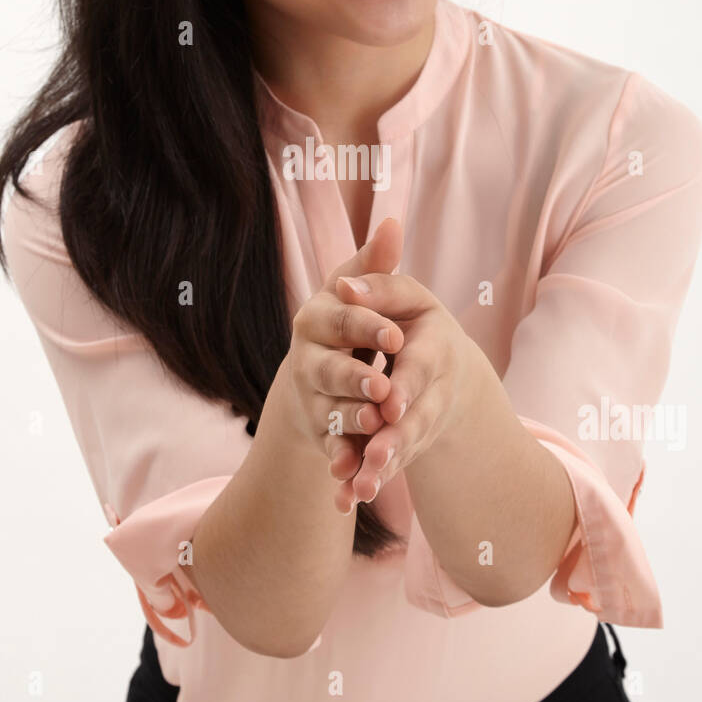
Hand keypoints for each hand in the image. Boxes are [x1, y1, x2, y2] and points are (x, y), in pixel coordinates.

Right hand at [285, 218, 404, 512]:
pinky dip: (344, 465)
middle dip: (354, 379)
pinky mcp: (322, 433)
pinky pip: (334, 450)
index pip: (338, 319)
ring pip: (329, 412)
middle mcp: (305, 359)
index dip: (365, 326)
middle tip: (384, 388)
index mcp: (314, 318)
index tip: (395, 333)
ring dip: (350, 422)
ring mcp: (310, 399)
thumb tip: (392, 222)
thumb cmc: (350, 321)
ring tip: (376, 427)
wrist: (332, 370)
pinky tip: (356, 480)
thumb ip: (373, 264)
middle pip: (328, 370)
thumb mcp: (362, 291)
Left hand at [333, 267, 474, 503]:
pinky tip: (347, 500)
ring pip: (401, 448)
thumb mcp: (405, 296)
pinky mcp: (407, 442)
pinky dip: (369, 481)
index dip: (407, 386)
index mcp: (435, 348)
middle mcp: (433, 391)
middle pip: (415, 419)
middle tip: (376, 455)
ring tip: (361, 487)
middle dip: (396, 438)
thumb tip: (344, 285)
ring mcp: (421, 422)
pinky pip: (388, 465)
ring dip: (382, 468)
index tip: (390, 404)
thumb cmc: (416, 319)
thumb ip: (378, 286)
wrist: (446, 363)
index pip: (420, 368)